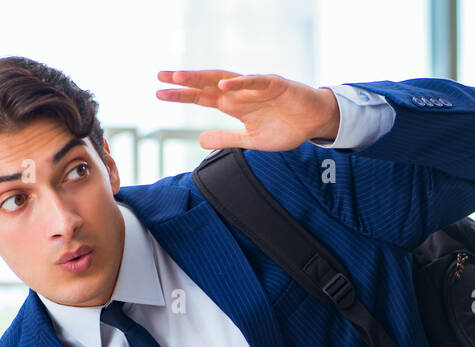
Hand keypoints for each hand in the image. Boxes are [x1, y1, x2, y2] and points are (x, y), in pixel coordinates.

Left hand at [156, 69, 339, 150]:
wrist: (314, 122)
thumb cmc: (284, 127)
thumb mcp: (250, 140)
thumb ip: (226, 139)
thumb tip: (199, 141)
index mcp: (234, 105)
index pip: (202, 97)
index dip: (182, 95)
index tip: (160, 93)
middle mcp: (241, 93)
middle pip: (207, 84)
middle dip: (185, 81)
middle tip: (161, 76)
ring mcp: (256, 88)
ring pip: (225, 79)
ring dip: (203, 77)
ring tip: (182, 77)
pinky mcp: (275, 85)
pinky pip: (254, 82)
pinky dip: (239, 84)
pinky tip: (222, 86)